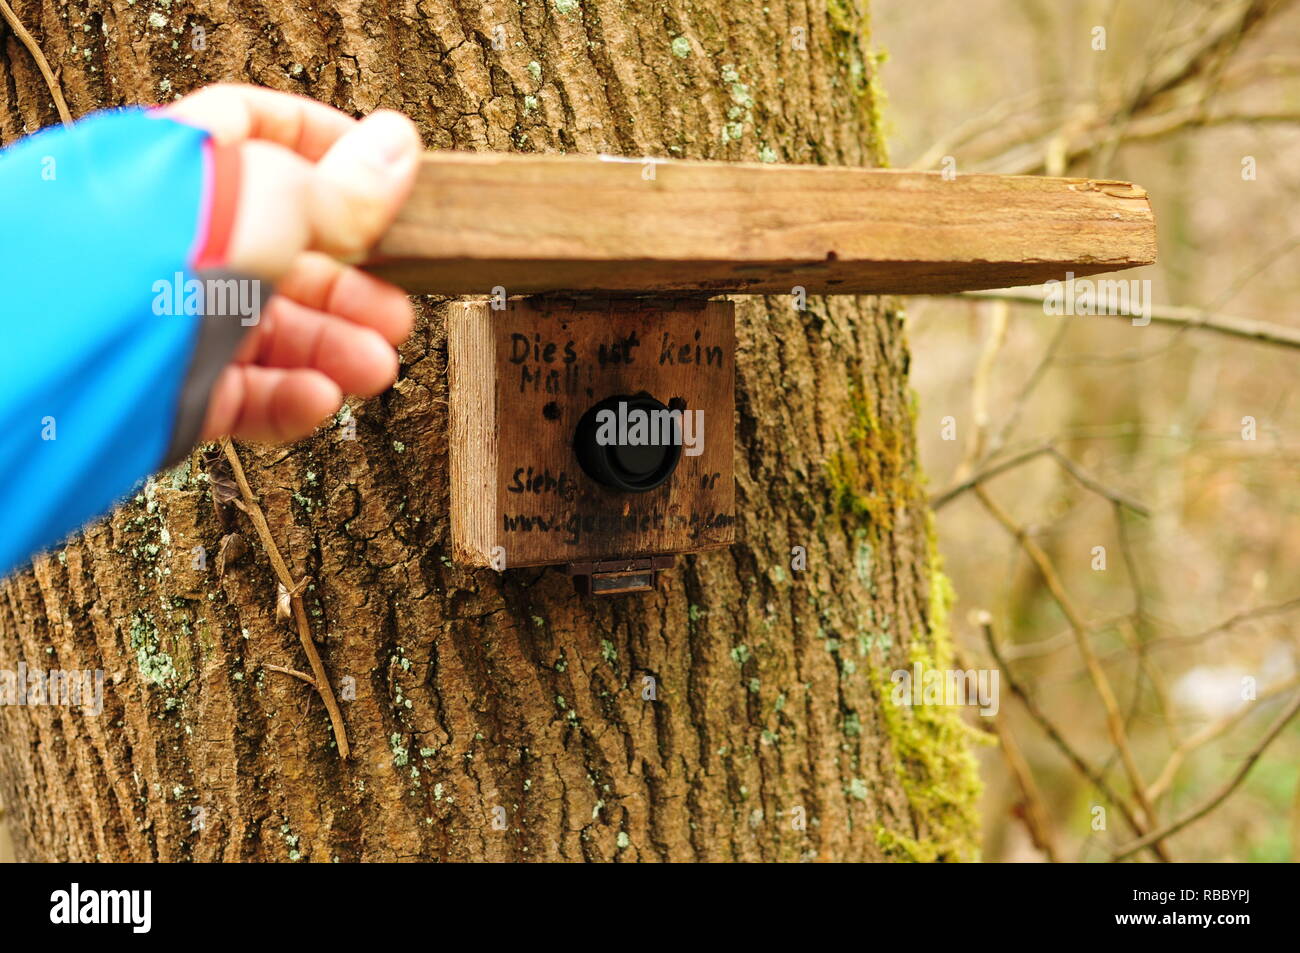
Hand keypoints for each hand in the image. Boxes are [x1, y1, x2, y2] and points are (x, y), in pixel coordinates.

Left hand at [159, 84, 421, 443]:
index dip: (326, 150)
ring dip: (335, 349)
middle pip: (282, 252)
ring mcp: (171, 315)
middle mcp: (174, 240)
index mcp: (180, 170)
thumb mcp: (264, 208)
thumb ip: (335, 189)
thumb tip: (396, 148)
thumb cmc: (140, 264)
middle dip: (349, 286)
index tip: (383, 181)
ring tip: (373, 366)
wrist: (61, 370)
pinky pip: (243, 392)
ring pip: (271, 330)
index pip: (256, 135)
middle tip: (394, 307)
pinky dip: (290, 399)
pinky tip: (319, 396)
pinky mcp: (170, 387)